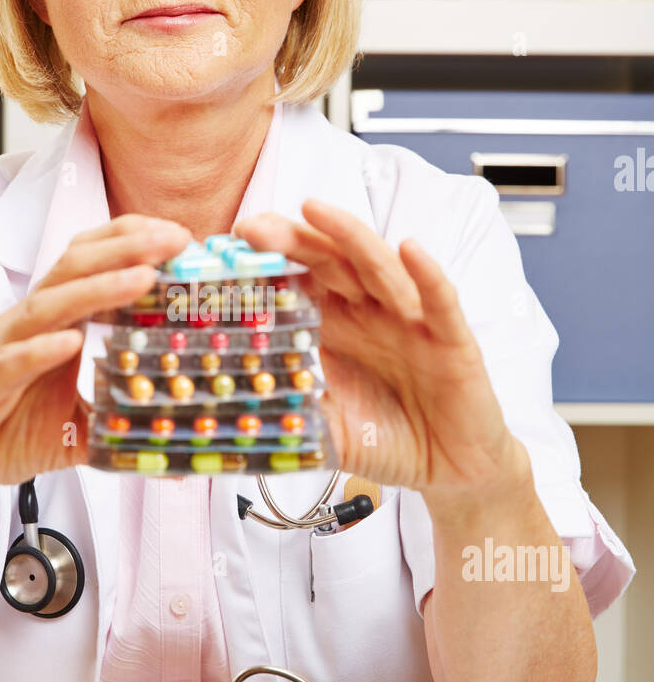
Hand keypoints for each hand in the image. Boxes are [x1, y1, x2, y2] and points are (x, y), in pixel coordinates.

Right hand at [0, 214, 191, 509]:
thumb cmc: (0, 431)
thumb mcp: (75, 425)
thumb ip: (117, 415)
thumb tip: (173, 425)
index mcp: (47, 324)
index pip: (87, 265)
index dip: (128, 244)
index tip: (177, 237)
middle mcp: (23, 327)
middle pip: (73, 271)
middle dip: (125, 251)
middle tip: (174, 240)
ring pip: (48, 309)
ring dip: (97, 289)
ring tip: (142, 277)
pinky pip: (8, 365)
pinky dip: (39, 351)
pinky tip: (70, 342)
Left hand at [234, 199, 522, 498]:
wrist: (448, 471)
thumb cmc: (388, 439)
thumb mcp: (327, 430)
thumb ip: (292, 413)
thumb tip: (238, 409)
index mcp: (337, 325)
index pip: (299, 278)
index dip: (267, 262)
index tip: (229, 252)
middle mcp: (371, 313)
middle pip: (330, 262)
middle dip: (292, 240)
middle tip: (255, 229)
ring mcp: (411, 321)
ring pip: (379, 268)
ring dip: (348, 236)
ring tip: (315, 210)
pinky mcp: (451, 340)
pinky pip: (440, 302)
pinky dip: (427, 275)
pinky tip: (410, 250)